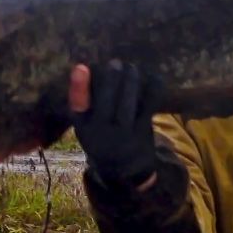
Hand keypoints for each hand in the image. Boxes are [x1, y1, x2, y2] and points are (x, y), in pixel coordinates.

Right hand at [69, 59, 159, 190]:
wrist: (122, 170)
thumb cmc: (101, 138)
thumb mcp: (86, 126)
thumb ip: (85, 102)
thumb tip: (88, 67)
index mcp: (84, 127)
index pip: (78, 106)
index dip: (79, 87)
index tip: (81, 67)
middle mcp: (101, 132)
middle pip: (107, 100)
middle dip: (113, 77)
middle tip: (116, 63)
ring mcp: (124, 133)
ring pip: (128, 101)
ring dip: (131, 80)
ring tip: (132, 68)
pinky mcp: (142, 132)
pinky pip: (149, 106)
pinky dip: (153, 89)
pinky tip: (154, 78)